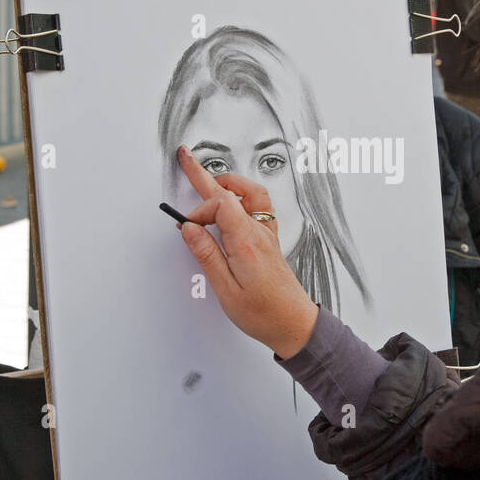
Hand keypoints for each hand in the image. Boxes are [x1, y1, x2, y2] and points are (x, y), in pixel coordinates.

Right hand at [175, 144, 318, 358]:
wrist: (294, 324)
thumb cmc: (263, 312)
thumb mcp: (225, 289)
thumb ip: (206, 255)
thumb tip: (188, 229)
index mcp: (246, 241)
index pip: (219, 204)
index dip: (198, 211)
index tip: (186, 228)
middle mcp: (259, 231)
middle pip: (230, 192)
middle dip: (203, 174)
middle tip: (185, 156)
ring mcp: (266, 233)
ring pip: (249, 194)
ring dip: (228, 183)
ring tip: (210, 179)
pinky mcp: (269, 240)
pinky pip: (258, 207)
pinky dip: (242, 197)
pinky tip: (233, 201)